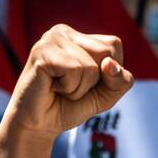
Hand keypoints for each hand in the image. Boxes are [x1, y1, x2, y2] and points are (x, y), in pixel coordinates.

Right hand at [0, 25, 134, 157]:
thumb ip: (119, 81)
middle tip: (70, 87)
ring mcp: (51, 39)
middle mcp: (64, 31)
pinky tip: (52, 87)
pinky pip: (75, 71)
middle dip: (94, 81)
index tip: (84, 83)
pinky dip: (69, 88)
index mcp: (79, 36)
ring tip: (60, 89)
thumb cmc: (68, 106)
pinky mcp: (42, 52)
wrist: (38, 126)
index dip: (108, 73)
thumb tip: (109, 64)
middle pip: (105, 53)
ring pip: (91, 66)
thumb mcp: (105, 96)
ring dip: (80, 88)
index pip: (114, 45)